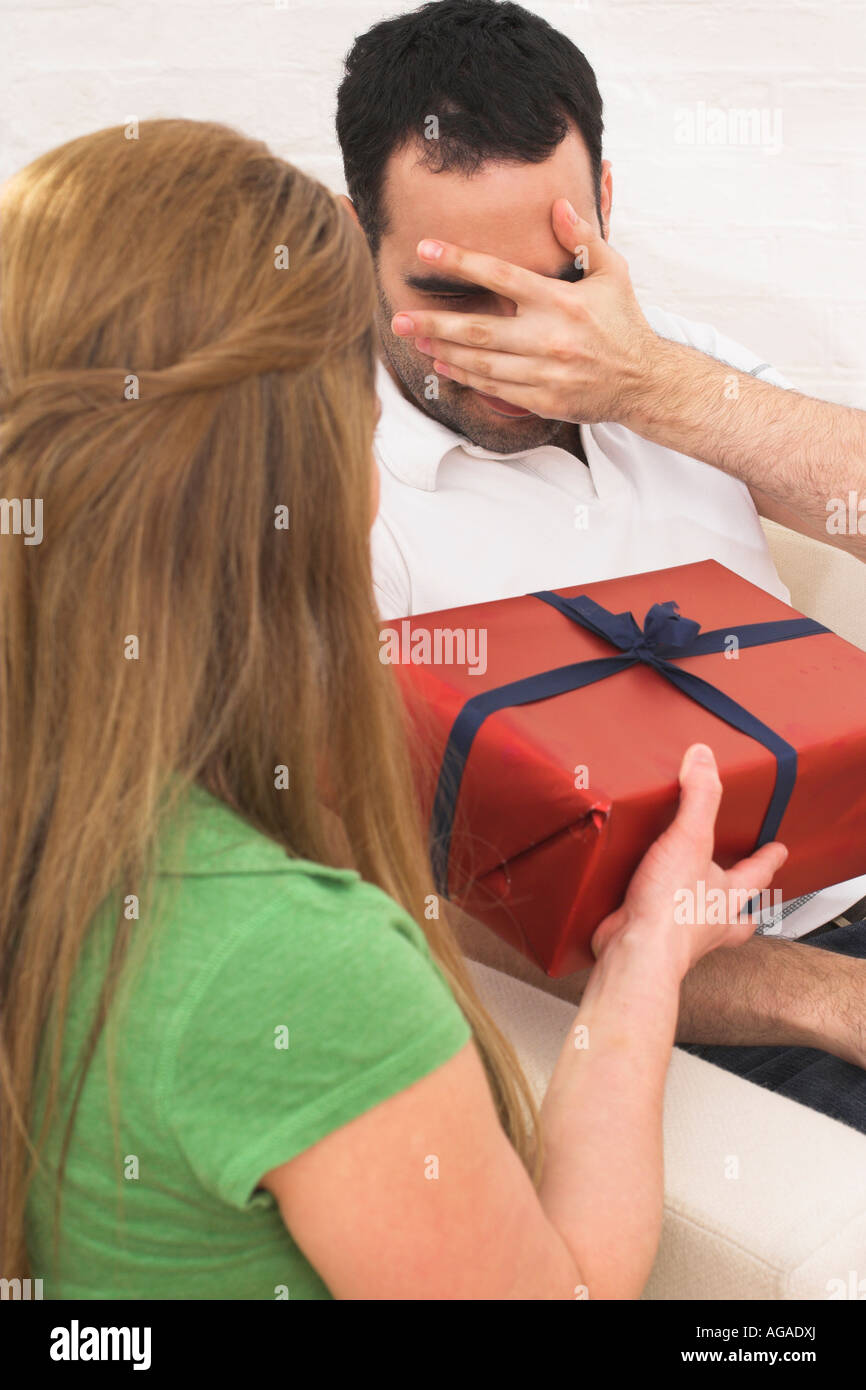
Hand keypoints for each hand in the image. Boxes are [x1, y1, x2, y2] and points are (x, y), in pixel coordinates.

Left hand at [390, 199, 660, 424]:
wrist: (644, 382)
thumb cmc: (625, 323)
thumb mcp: (613, 272)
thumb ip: (584, 237)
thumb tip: (558, 204)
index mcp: (563, 302)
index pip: (502, 277)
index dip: (460, 262)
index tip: (425, 250)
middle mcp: (550, 339)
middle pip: (479, 330)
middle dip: (434, 323)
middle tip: (398, 318)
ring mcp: (545, 373)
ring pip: (481, 363)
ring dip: (443, 351)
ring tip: (414, 338)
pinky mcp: (543, 400)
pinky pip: (494, 388)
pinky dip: (466, 376)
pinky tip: (443, 364)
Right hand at [590, 743, 787, 979]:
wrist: (636, 952)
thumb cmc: (671, 909)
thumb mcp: (690, 839)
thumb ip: (699, 797)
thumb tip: (704, 757)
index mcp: (729, 897)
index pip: (757, 874)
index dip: (768, 859)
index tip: (778, 850)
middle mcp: (710, 921)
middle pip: (738, 914)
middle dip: (742, 905)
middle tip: (744, 896)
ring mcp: (680, 934)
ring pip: (701, 925)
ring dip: (699, 913)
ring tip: (687, 894)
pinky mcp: (648, 937)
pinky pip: (657, 924)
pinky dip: (652, 914)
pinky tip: (635, 900)